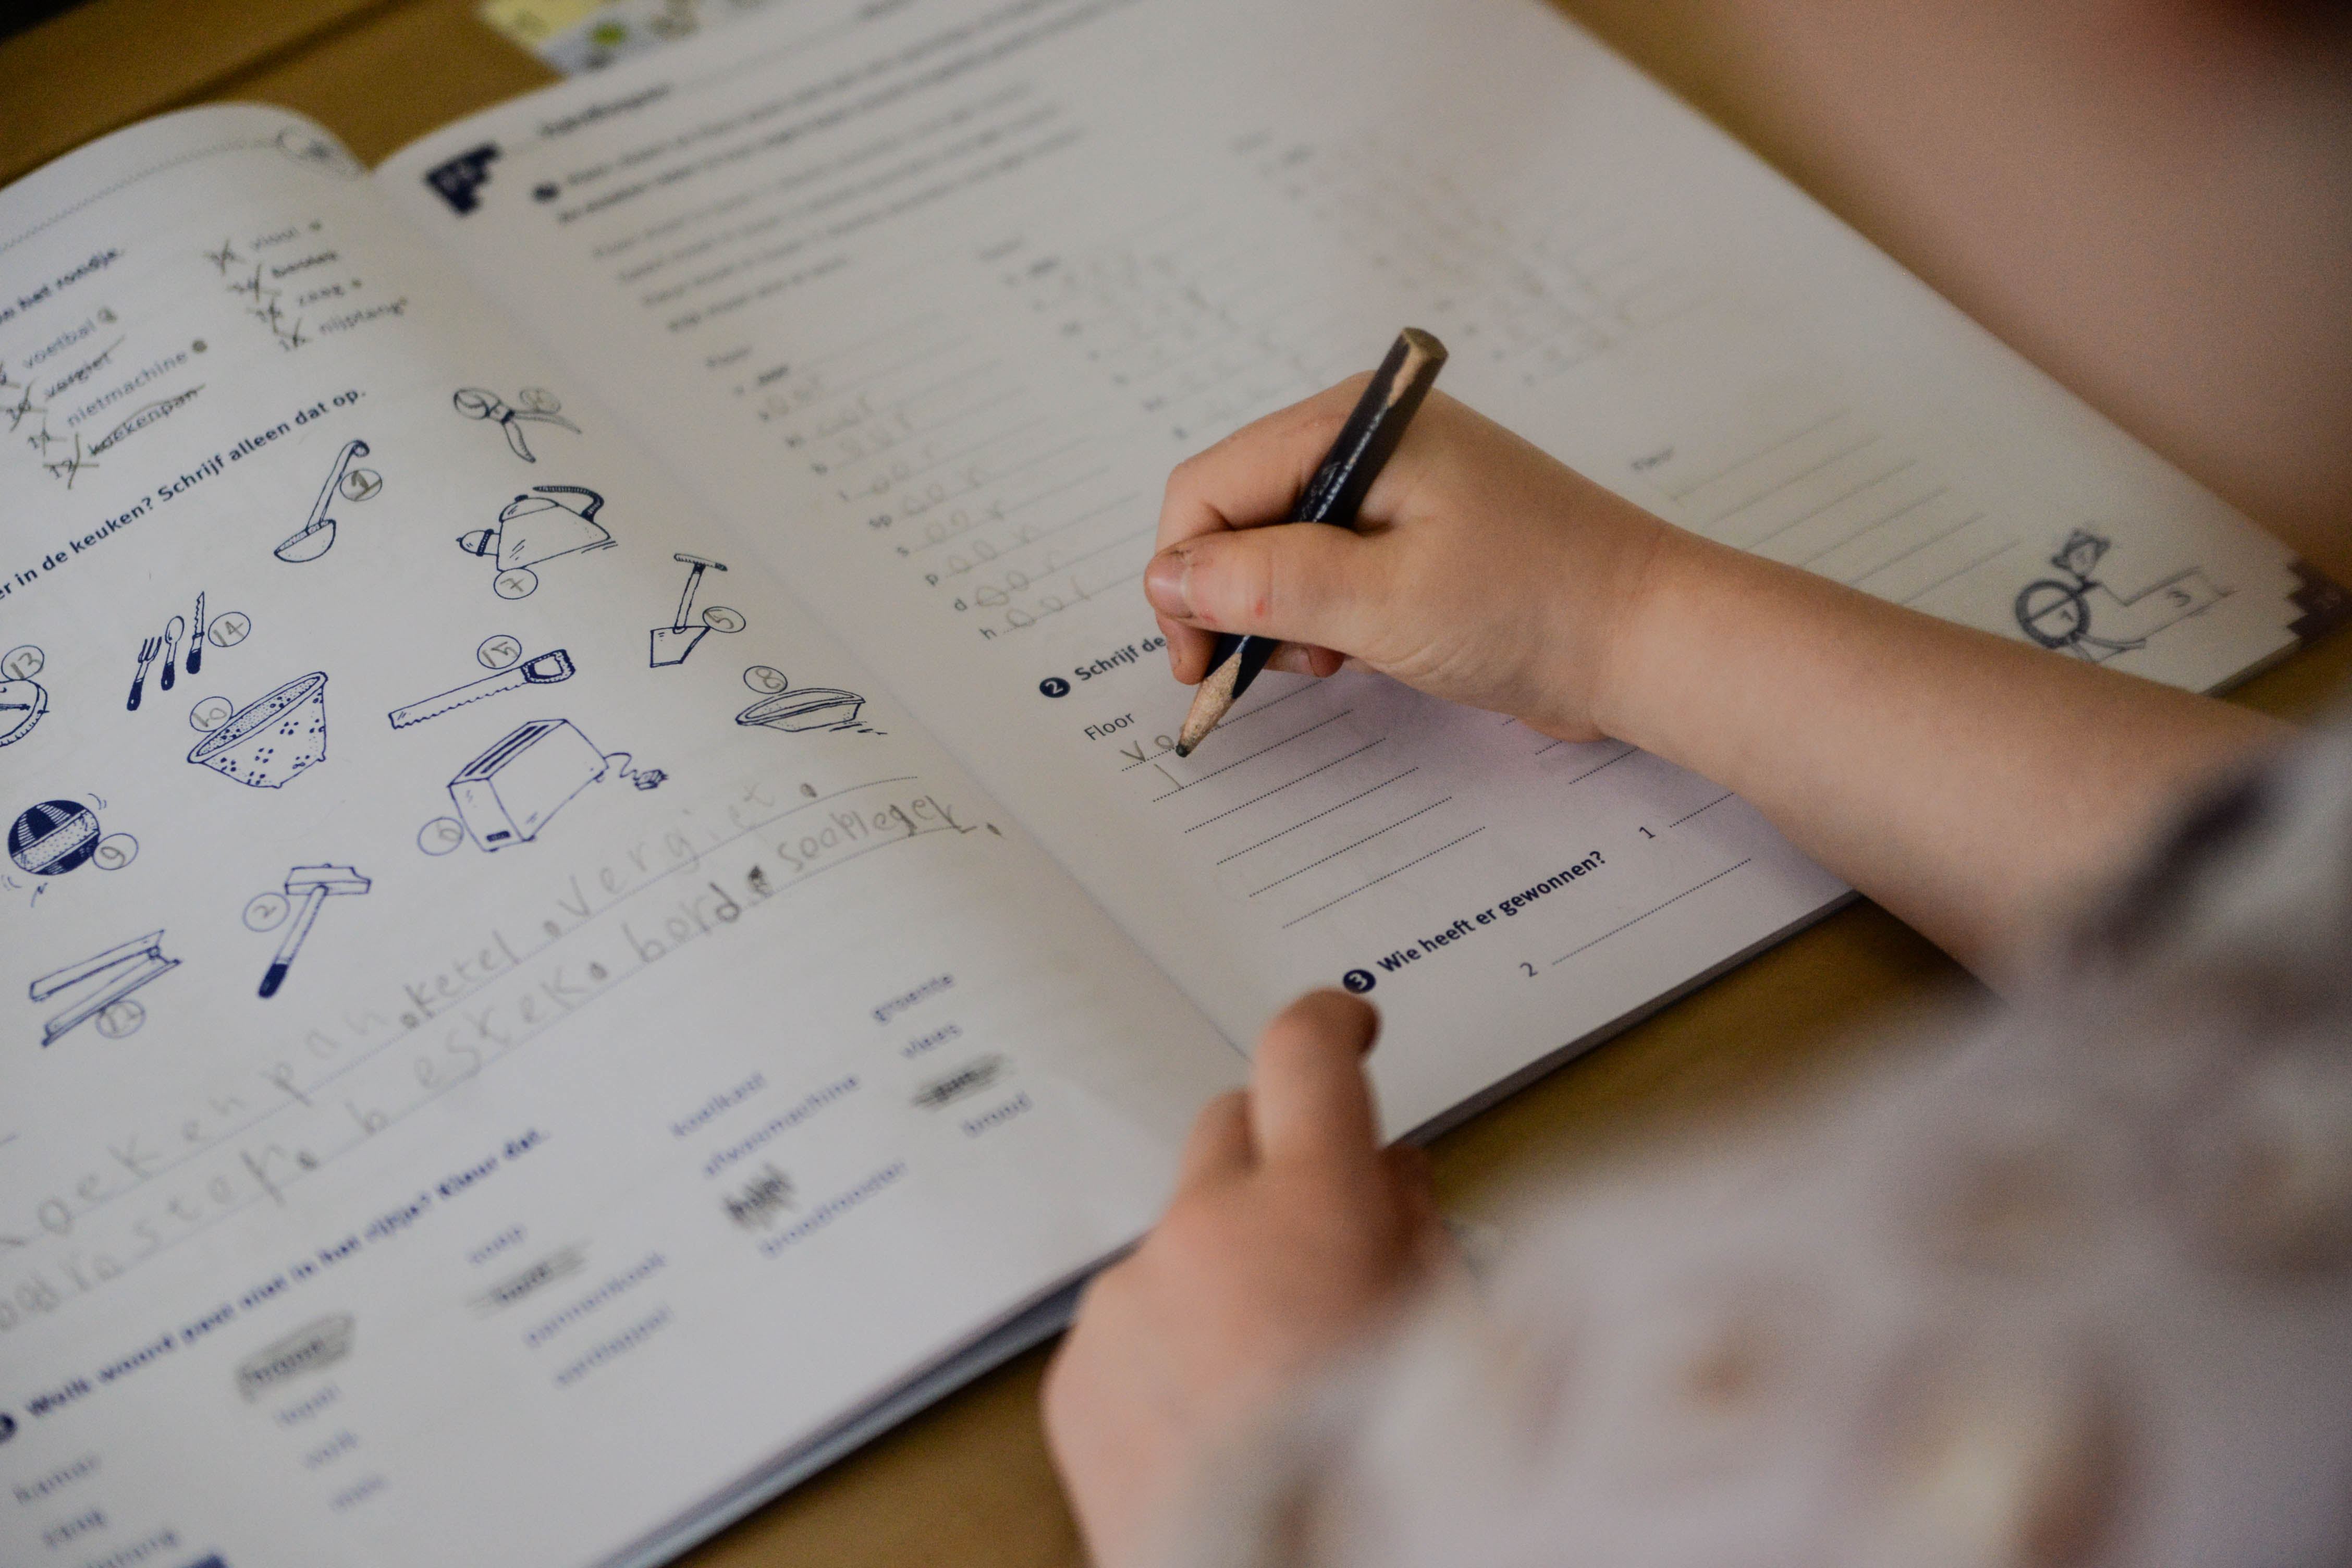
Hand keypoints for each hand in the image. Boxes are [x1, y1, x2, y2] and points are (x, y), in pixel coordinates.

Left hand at [1042, 991, 1453, 1567]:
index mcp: (1306, 1214)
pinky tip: (1218, 1424)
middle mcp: (1200, 1237)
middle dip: (1279, 1156)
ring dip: (1225, 1273)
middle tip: (1326, 1226)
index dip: (1330, 1024)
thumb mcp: (1446, 1343)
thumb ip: (1416, 1233)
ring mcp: (1126, 1304)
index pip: (1304, 1058)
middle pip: (1228, 1129)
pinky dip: (1173, 1350)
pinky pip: (1131, 1325)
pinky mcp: (1077, 1375)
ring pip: (1181, 1243)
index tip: (1345, 1024)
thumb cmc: (1375, 1481)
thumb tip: (1391, 1174)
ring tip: (1275, 1379)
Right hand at [1144, 382, 1681, 740]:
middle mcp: (1367, 440)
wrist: (1649, 639)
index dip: (1184, 574)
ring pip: (1277, 545)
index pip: (1213, 485)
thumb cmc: (1534, 606)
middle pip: (1238, 511)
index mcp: (1356, 423)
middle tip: (1261, 670)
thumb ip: (1265, 582)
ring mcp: (1394, 486)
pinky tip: (1353, 652)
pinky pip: (1328, 568)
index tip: (1196, 661)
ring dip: (1277, 614)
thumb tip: (1168, 577)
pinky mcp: (1415, 533)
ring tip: (1328, 660)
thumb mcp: (1381, 600)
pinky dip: (1320, 617)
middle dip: (1232, 596)